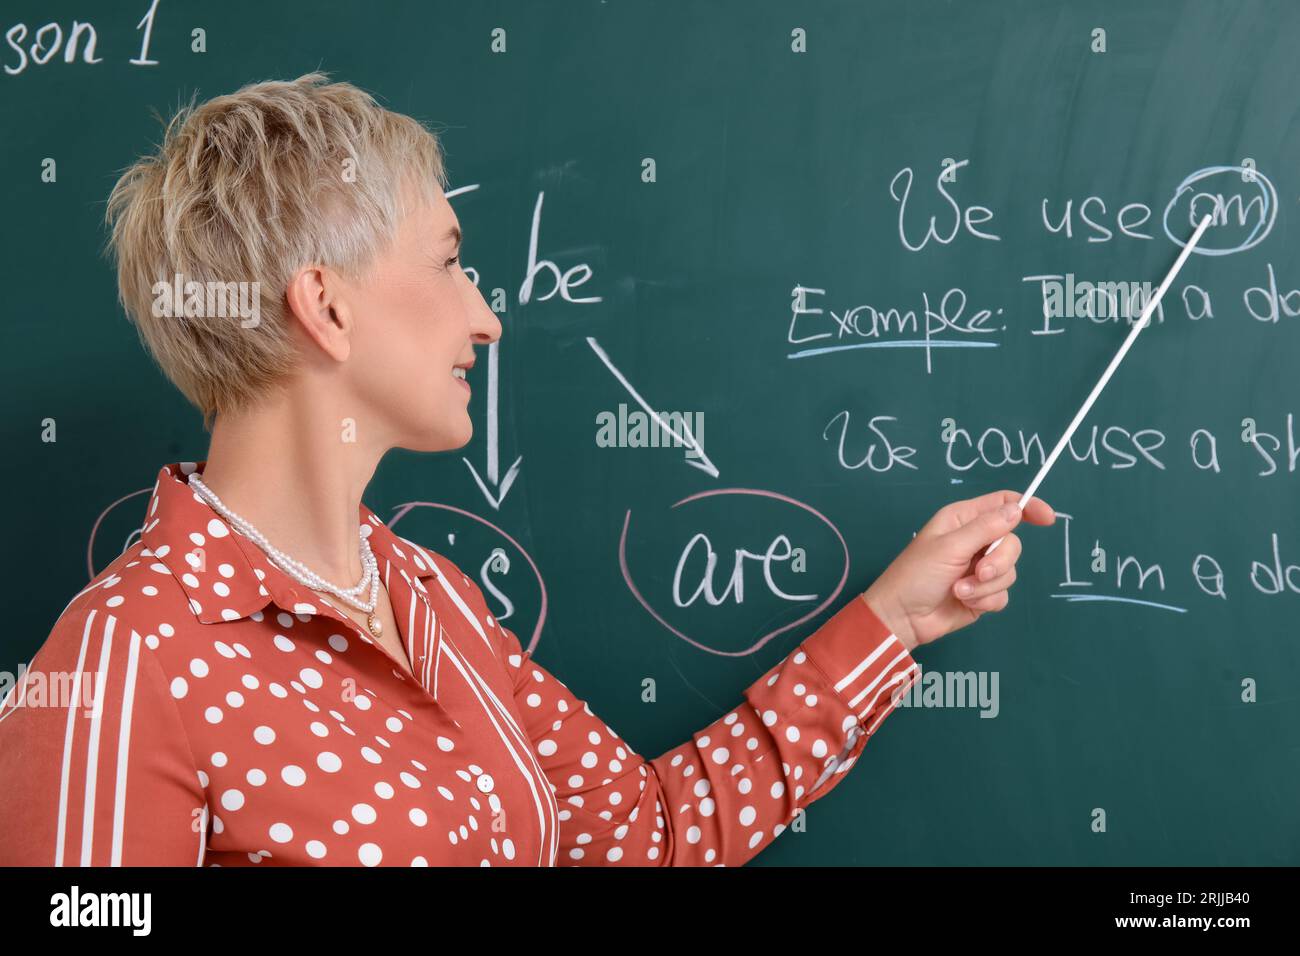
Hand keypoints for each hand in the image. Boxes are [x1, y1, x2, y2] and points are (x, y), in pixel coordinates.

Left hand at [861, 490, 1054, 650]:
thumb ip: (985, 529)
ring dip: (986, 586)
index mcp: (963, 520)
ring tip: (959, 590)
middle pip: (1012, 543)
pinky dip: (985, 600)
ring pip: (1009, 571)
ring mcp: (980, 568)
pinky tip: (965, 602)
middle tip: (979, 572)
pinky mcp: (983, 593)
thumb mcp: (949, 547)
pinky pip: (1002, 594)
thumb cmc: (916, 575)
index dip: (1027, 508)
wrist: (903, 617)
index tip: (1048, 518)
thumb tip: (1016, 510)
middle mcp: (974, 541)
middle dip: (999, 561)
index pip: (1003, 504)